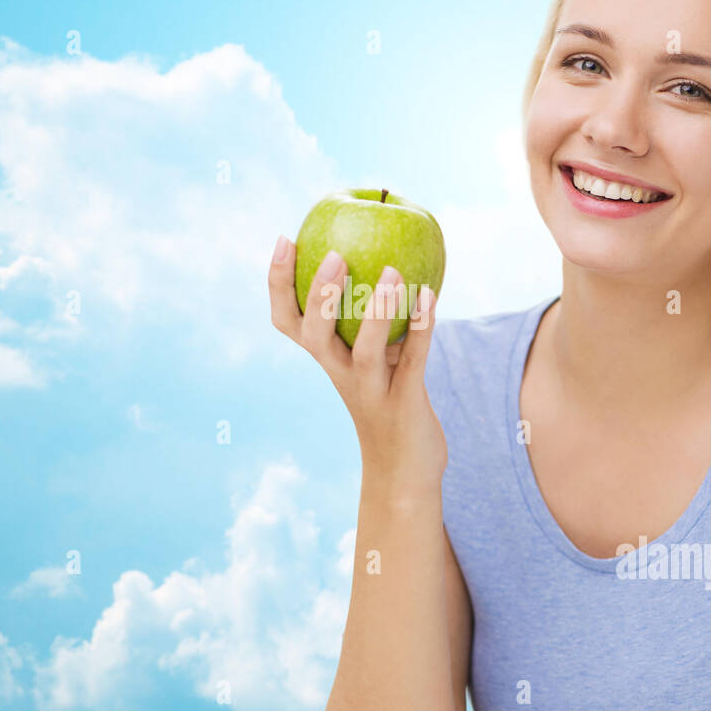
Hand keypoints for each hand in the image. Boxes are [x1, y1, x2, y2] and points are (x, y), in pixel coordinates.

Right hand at [268, 234, 447, 490]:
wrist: (403, 471)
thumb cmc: (387, 401)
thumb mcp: (372, 358)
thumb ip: (371, 317)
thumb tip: (382, 252)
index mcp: (326, 360)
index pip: (288, 321)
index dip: (279, 283)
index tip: (285, 239)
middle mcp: (340, 374)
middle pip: (315, 336)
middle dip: (319, 295)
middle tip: (334, 254)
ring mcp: (372, 391)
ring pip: (365, 352)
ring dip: (377, 313)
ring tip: (393, 272)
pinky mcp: (404, 403)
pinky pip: (413, 360)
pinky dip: (422, 327)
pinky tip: (430, 294)